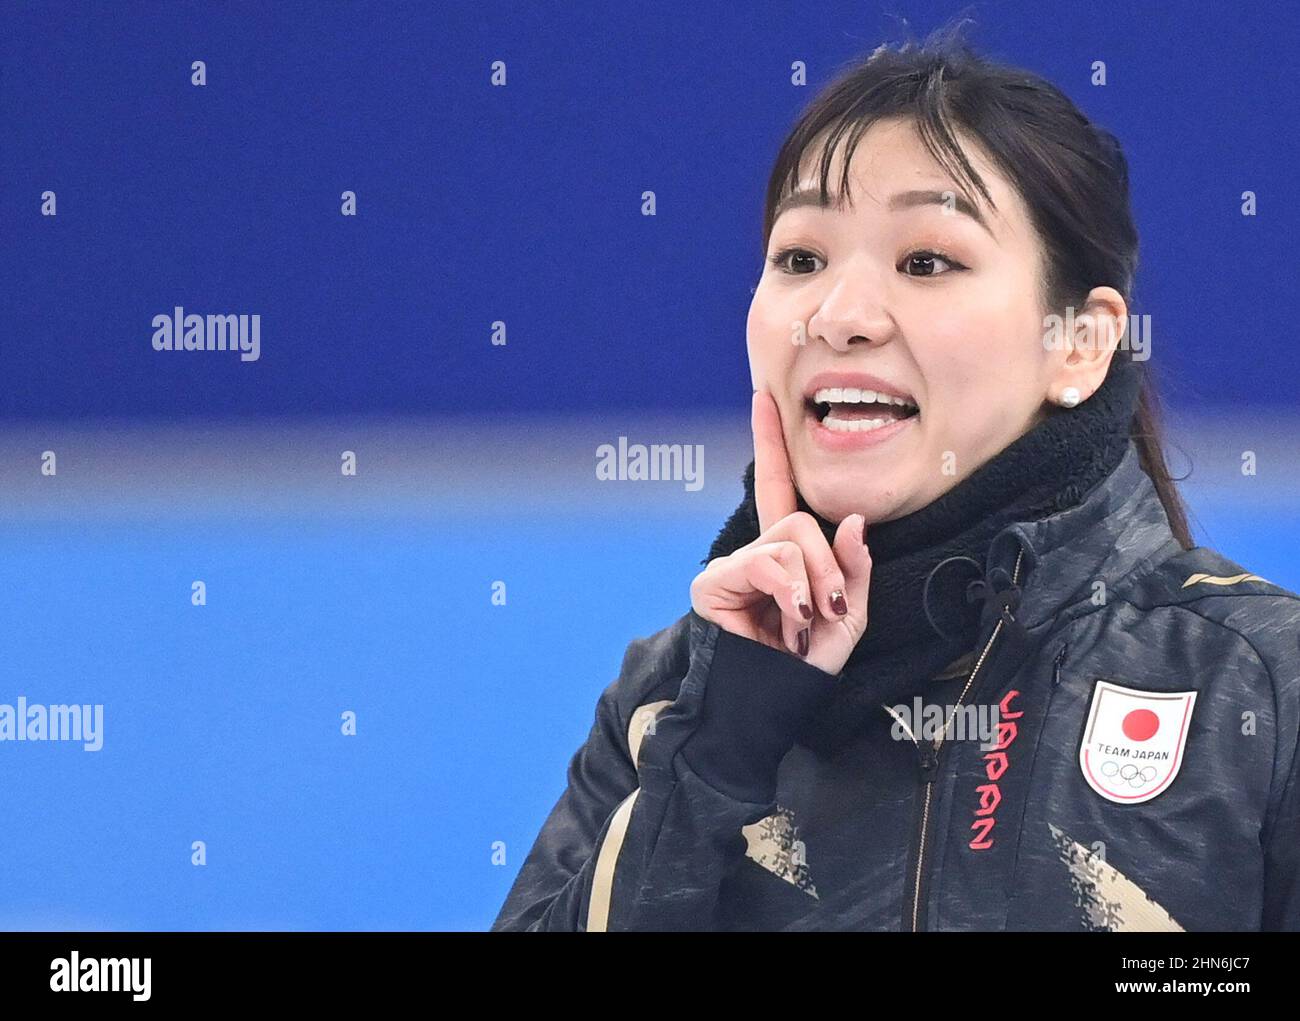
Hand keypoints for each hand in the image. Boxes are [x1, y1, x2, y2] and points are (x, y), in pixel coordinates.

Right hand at [690, 389, 872, 674]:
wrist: (777, 701)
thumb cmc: (809, 664)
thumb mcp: (850, 613)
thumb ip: (854, 566)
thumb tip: (852, 519)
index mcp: (787, 553)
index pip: (779, 486)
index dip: (770, 442)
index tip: (763, 396)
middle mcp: (757, 552)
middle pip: (801, 521)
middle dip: (827, 567)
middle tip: (825, 608)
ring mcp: (733, 565)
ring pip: (790, 540)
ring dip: (811, 586)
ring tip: (804, 624)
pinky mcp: (713, 582)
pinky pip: (767, 562)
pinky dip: (789, 592)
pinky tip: (787, 623)